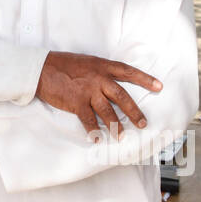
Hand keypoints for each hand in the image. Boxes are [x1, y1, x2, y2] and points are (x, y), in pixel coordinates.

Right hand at [34, 51, 161, 138]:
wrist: (41, 68)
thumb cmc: (62, 64)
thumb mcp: (85, 62)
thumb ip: (99, 72)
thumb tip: (110, 84)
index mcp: (101, 66)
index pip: (128, 72)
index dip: (144, 79)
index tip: (159, 86)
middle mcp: (98, 78)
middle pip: (122, 96)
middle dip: (134, 112)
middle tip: (143, 123)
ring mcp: (87, 91)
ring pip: (108, 111)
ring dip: (116, 126)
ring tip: (121, 137)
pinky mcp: (76, 102)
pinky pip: (88, 120)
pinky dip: (93, 130)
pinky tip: (96, 138)